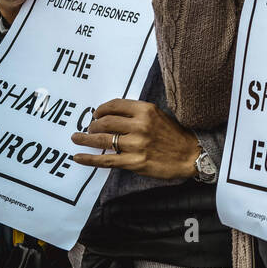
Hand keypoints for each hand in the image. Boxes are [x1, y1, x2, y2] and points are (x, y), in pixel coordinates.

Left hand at [70, 99, 199, 179]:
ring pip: (102, 140)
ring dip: (85, 138)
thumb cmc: (174, 135)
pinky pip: (106, 160)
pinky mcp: (134, 162)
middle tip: (90, 128)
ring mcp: (136, 145)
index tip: (96, 114)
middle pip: (105, 122)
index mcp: (146, 110)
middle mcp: (140, 126)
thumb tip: (111, 116)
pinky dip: (89, 159)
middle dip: (93, 125)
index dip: (101, 109)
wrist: (190, 155)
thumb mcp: (159, 115)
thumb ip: (137, 113)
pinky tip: (78, 157)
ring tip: (76, 138)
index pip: (115, 105)